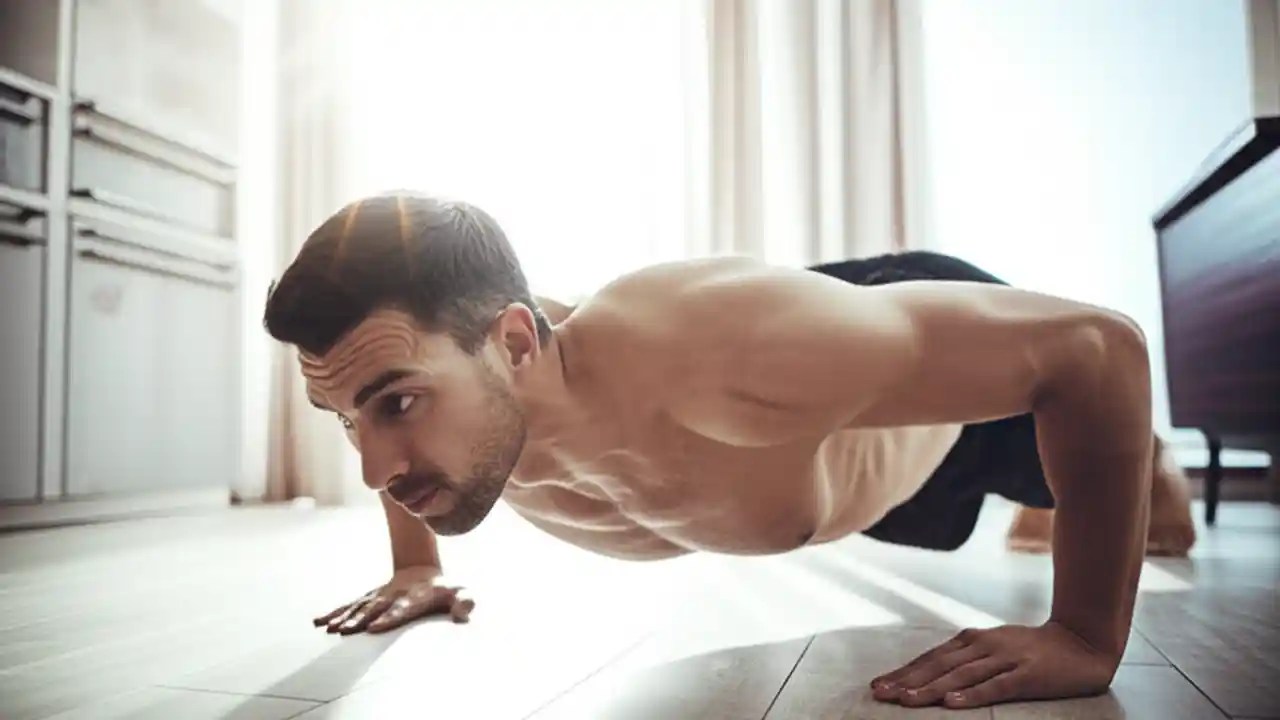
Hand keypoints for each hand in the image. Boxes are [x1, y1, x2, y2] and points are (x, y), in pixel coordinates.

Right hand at [313, 565, 474, 634]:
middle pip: (375, 608)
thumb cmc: (443, 588)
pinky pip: (349, 605)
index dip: (389, 617)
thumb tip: (464, 616)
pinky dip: (334, 613)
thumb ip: (465, 602)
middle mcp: (393, 595)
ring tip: (330, 629)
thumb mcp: (460, 591)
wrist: (421, 569)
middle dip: (359, 619)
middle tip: (344, 631)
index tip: (374, 628)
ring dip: (344, 617)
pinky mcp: (369, 598)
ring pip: (359, 606)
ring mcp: (379, 596)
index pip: (401, 608)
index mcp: (415, 596)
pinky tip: (319, 622)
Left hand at [869, 622, 1116, 708]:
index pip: (930, 658)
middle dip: (907, 680)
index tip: (877, 685)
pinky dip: (973, 694)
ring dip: (931, 688)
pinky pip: (996, 686)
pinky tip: (953, 703)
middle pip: (938, 665)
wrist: (1080, 642)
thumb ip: (964, 659)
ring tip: (906, 701)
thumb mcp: (992, 648)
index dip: (903, 672)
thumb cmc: (1030, 651)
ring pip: (961, 675)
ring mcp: (1006, 659)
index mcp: (972, 640)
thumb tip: (928, 675)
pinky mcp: (1027, 675)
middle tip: (879, 694)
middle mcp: (984, 646)